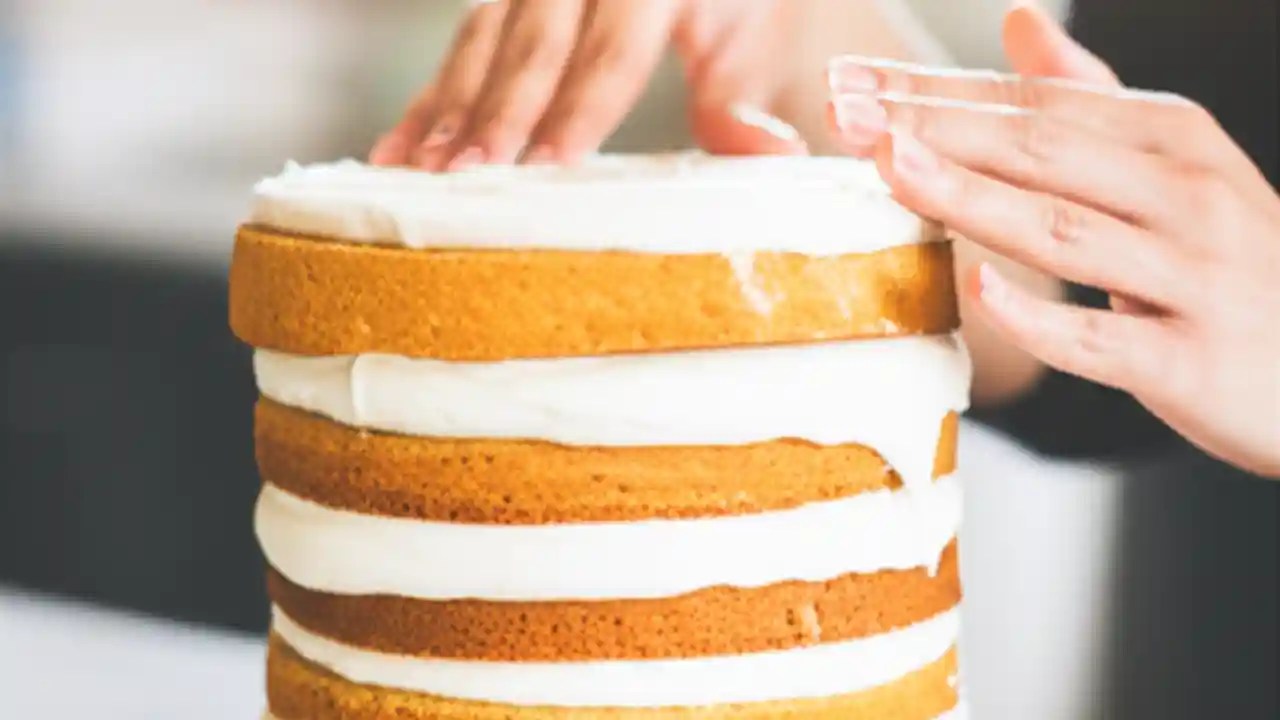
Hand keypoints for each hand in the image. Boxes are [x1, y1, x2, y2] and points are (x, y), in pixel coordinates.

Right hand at [370, 0, 806, 169]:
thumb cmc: (736, 7)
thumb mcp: (758, 37)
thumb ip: (749, 94)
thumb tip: (767, 153)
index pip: (614, 42)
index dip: (579, 105)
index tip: (547, 165)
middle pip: (536, 39)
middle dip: (497, 111)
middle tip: (464, 177)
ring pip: (484, 39)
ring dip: (448, 110)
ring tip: (416, 172)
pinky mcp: (509, 1)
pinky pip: (462, 47)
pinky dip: (428, 103)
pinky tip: (395, 149)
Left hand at [830, 4, 1279, 476]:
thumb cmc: (1232, 260)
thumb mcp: (1174, 162)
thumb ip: (1090, 98)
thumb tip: (1016, 24)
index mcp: (1167, 138)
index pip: (1034, 101)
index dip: (936, 89)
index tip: (850, 79)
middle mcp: (1183, 194)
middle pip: (1040, 150)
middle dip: (934, 127)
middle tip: (844, 112)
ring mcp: (1191, 277)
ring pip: (1064, 230)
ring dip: (972, 197)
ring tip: (892, 168)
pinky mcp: (1189, 360)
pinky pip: (1104, 339)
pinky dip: (1041, 317)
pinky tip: (979, 291)